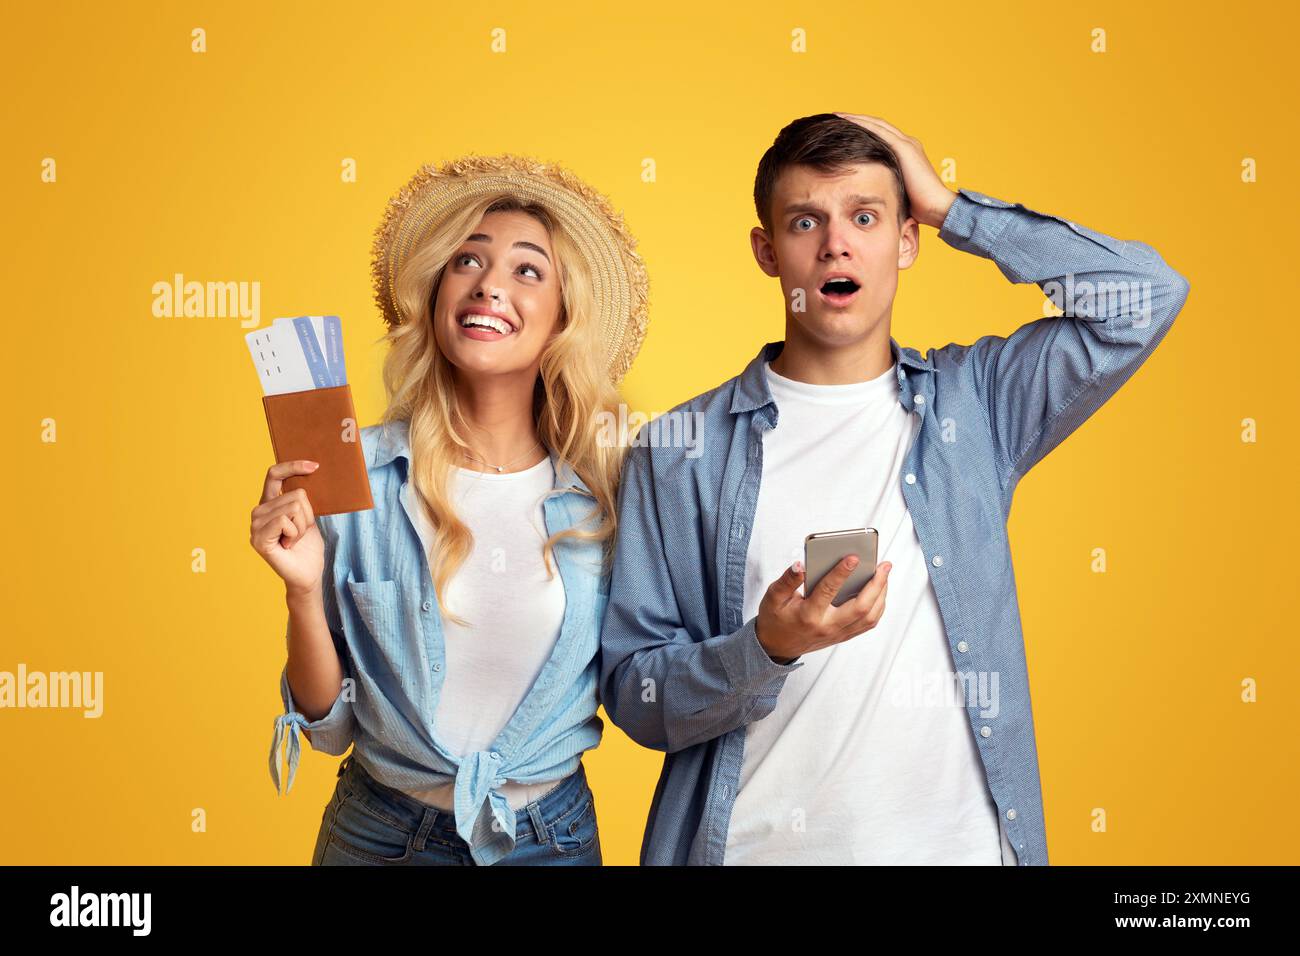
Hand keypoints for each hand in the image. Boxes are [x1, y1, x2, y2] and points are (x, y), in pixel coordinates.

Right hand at [250, 460, 324, 596]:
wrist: (308, 575)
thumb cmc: (307, 547)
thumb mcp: (307, 517)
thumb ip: (300, 499)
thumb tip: (309, 472)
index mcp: (269, 504)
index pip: (274, 475)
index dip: (293, 466)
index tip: (315, 466)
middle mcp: (258, 512)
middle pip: (295, 494)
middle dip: (307, 515)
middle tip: (299, 533)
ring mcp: (255, 525)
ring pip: (292, 507)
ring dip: (302, 526)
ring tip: (293, 540)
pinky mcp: (258, 539)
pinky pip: (284, 520)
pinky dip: (295, 533)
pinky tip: (289, 545)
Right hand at [755, 555, 892, 662]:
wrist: (776, 646)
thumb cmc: (775, 619)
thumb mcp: (773, 597)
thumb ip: (787, 580)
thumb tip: (800, 565)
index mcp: (808, 615)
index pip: (828, 591)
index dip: (841, 573)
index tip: (853, 557)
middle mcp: (827, 626)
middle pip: (860, 608)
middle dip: (876, 584)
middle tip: (884, 565)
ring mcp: (838, 633)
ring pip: (869, 617)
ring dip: (881, 595)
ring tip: (884, 574)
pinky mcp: (843, 636)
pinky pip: (867, 623)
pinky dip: (878, 606)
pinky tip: (879, 590)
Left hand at [833, 112, 955, 229]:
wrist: (937, 207)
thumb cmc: (919, 207)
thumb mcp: (897, 191)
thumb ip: (885, 185)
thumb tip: (869, 196)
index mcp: (906, 153)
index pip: (880, 136)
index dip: (863, 131)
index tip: (843, 130)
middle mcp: (907, 144)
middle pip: (877, 126)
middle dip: (856, 120)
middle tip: (836, 116)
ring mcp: (906, 144)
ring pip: (877, 124)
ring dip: (856, 118)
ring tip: (837, 115)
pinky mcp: (904, 148)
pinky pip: (879, 131)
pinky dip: (862, 124)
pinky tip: (847, 121)